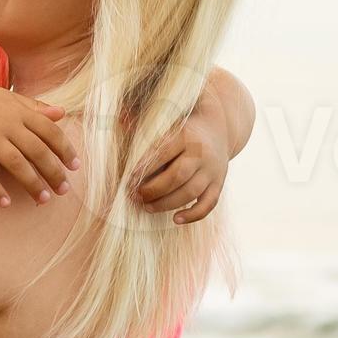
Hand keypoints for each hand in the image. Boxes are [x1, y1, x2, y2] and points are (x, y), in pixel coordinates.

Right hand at [0, 81, 76, 206]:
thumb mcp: (7, 97)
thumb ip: (34, 106)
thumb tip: (62, 113)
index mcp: (18, 112)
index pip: (50, 131)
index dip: (65, 150)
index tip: (75, 167)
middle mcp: (6, 125)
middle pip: (38, 151)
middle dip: (54, 172)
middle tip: (63, 190)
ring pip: (16, 164)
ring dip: (32, 183)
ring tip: (43, 199)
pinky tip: (5, 203)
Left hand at [135, 78, 252, 224]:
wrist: (217, 126)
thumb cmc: (181, 124)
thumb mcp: (165, 117)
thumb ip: (142, 118)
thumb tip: (119, 119)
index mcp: (186, 134)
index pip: (162, 154)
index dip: (143, 169)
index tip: (127, 180)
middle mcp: (202, 152)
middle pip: (177, 176)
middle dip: (153, 190)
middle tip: (135, 197)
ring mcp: (213, 170)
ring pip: (190, 192)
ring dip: (166, 204)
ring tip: (147, 207)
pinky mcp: (219, 183)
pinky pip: (209, 204)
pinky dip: (193, 215)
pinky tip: (176, 219)